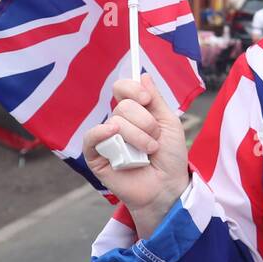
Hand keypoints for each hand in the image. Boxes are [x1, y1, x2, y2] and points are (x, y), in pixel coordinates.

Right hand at [84, 74, 189, 223]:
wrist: (168, 186)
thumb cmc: (170, 157)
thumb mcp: (169, 123)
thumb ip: (156, 100)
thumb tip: (143, 75)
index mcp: (135, 113)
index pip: (122, 89)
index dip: (133, 90)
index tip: (147, 100)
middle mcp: (118, 123)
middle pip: (123, 106)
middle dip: (145, 122)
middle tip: (155, 140)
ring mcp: (106, 139)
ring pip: (116, 121)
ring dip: (138, 137)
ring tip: (147, 153)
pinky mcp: (96, 156)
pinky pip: (92, 137)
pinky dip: (102, 133)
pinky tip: (114, 135)